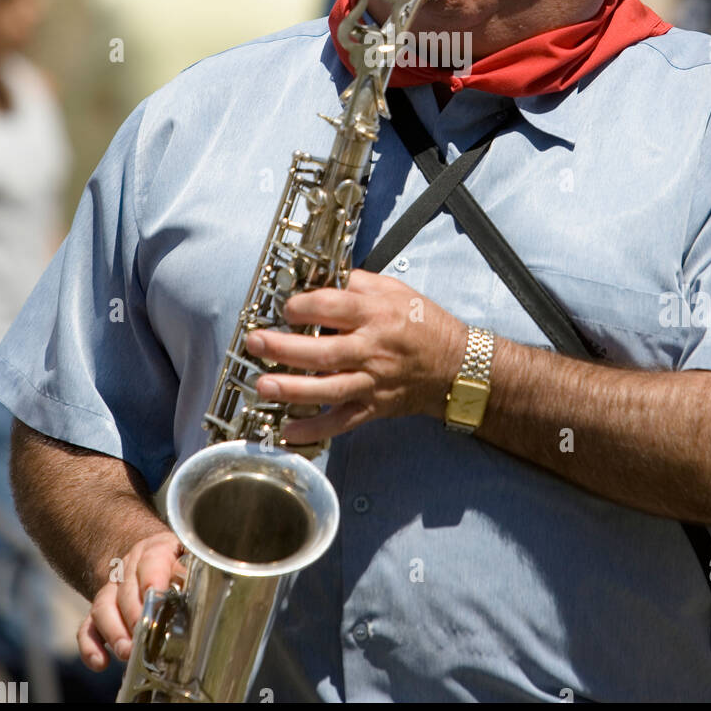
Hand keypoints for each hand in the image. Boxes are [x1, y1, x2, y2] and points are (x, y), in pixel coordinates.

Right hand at [76, 530, 184, 670]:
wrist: (152, 558)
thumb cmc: (178, 564)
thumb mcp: (189, 560)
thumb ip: (191, 572)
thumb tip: (197, 588)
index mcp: (156, 551)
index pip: (151, 561)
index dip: (153, 578)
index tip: (155, 594)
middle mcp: (129, 568)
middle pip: (126, 589)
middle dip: (134, 615)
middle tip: (143, 637)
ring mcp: (111, 590)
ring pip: (103, 607)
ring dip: (114, 632)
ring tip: (126, 652)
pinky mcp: (99, 612)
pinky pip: (87, 627)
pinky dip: (91, 646)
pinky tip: (100, 662)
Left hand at [245, 269, 468, 444]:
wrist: (456, 365)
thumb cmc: (423, 323)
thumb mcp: (396, 289)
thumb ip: (359, 283)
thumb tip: (323, 279)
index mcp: (377, 315)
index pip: (333, 307)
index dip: (303, 306)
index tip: (285, 307)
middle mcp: (372, 349)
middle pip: (323, 351)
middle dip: (284, 347)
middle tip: (255, 342)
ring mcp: (372, 382)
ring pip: (328, 389)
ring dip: (292, 388)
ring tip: (263, 384)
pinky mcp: (373, 407)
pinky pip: (342, 422)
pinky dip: (316, 430)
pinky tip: (289, 431)